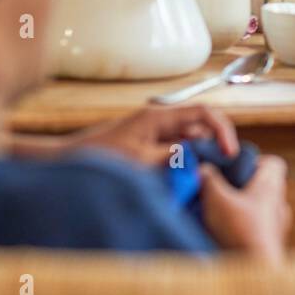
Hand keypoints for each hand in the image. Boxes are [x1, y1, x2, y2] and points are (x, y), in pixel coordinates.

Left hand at [70, 104, 239, 166]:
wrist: (65, 161)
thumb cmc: (98, 158)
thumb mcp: (139, 161)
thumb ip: (173, 159)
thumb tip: (202, 161)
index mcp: (159, 116)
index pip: (204, 113)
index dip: (222, 130)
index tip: (229, 154)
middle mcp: (160, 122)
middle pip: (200, 128)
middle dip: (213, 147)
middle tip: (218, 171)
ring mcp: (154, 135)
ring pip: (189, 143)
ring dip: (198, 159)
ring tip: (201, 179)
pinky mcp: (148, 149)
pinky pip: (175, 154)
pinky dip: (183, 166)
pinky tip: (183, 182)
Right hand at [200, 155, 290, 263]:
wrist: (254, 274)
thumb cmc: (241, 232)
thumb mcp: (217, 199)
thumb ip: (208, 180)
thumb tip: (203, 168)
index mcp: (272, 187)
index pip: (272, 163)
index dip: (252, 161)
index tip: (230, 168)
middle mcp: (278, 205)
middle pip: (261, 185)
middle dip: (237, 186)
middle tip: (215, 191)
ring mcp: (275, 227)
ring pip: (256, 209)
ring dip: (237, 209)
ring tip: (213, 214)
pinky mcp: (267, 246)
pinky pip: (254, 230)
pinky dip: (239, 229)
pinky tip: (220, 235)